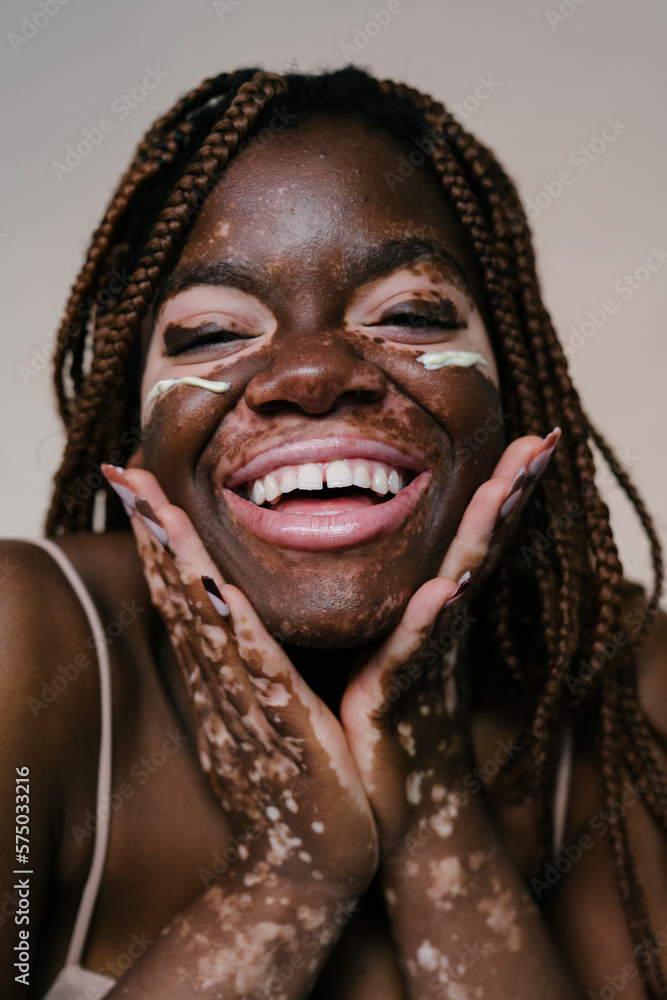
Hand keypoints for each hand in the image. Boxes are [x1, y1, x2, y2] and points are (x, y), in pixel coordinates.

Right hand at [102, 464, 378, 897]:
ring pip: (207, 626)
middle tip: (128, 475)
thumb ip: (244, 666)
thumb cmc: (288, 784)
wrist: (301, 870)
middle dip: (155, 535)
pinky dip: (239, 636)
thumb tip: (231, 620)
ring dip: (182, 568)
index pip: (182, 593)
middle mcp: (220, 685)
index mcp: (219, 677)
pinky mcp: (287, 734)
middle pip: (180, 598)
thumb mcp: (258, 714)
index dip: (159, 538)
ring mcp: (246, 709)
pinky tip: (220, 595)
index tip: (138, 484)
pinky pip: (262, 677)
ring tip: (159, 512)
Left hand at [339, 430, 559, 855]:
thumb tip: (373, 550)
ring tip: (508, 485)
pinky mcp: (400, 693)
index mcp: (436, 608)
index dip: (503, 489)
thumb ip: (389, 600)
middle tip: (544, 440)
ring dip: (486, 534)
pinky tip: (447, 587)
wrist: (394, 811)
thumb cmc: (386, 723)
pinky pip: (418, 648)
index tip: (529, 437)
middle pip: (485, 545)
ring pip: (462, 582)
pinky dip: (433, 617)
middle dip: (513, 492)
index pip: (475, 537)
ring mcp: (428, 657)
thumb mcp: (386, 646)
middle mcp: (442, 625)